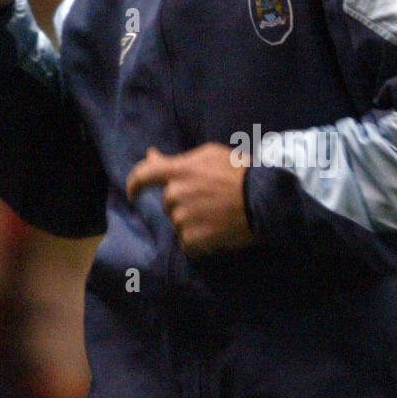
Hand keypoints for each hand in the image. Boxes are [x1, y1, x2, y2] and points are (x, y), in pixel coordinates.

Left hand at [126, 144, 254, 256]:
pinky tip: (217, 231)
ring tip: (217, 216)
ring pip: (178, 224)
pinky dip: (199, 241)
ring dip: (192, 222)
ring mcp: (183, 219)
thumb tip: (150, 155)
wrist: (263, 200)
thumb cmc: (240, 172)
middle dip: (182, 204)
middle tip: (209, 202)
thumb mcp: (209, 155)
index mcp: (178, 171)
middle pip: (168, 204)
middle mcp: (176, 195)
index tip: (134, 194)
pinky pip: (187, 243)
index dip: (135, 185)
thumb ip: (176, 159)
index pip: (143, 176)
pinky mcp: (192, 240)